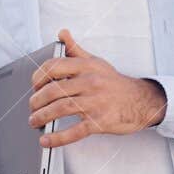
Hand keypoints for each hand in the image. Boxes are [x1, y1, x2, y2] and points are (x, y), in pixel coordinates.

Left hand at [29, 29, 166, 146]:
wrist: (141, 101)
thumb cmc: (114, 82)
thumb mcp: (96, 62)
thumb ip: (75, 49)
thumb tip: (62, 33)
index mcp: (86, 66)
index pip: (53, 66)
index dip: (38, 77)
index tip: (33, 86)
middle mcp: (90, 82)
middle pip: (53, 90)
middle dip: (36, 101)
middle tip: (31, 107)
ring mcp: (95, 102)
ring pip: (61, 109)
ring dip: (42, 117)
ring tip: (34, 121)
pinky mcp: (100, 121)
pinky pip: (75, 131)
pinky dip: (58, 137)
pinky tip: (46, 140)